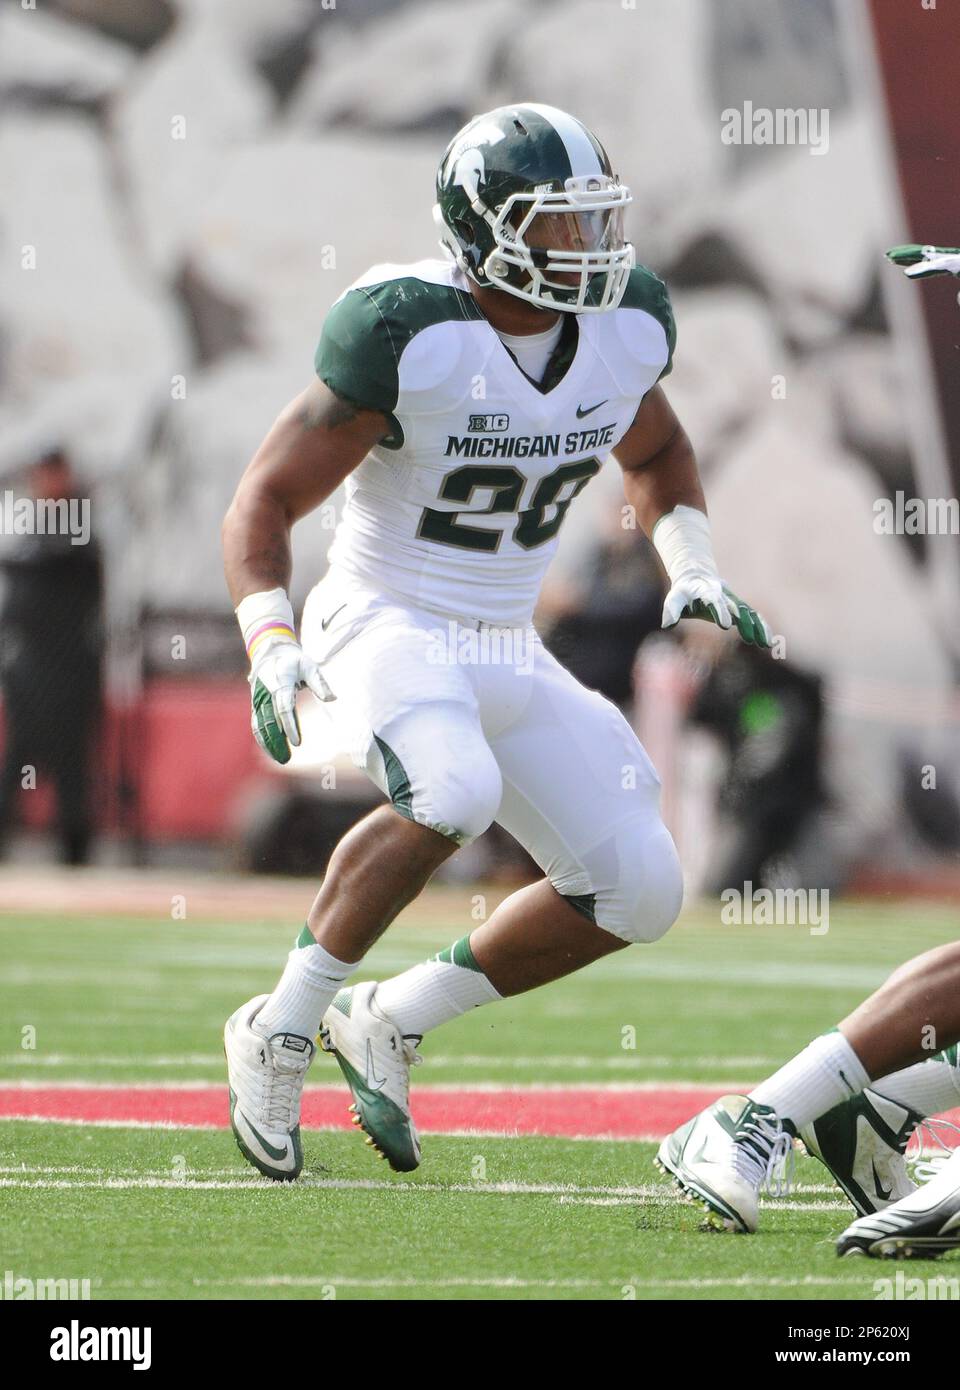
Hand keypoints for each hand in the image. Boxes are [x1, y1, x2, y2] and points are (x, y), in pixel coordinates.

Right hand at [249, 640, 333, 764]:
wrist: (270, 652)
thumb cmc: (294, 661)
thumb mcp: (309, 666)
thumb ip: (319, 682)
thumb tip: (332, 698)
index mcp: (280, 682)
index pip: (284, 707)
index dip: (290, 726)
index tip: (297, 743)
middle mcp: (266, 693)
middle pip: (269, 721)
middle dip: (276, 741)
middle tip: (286, 759)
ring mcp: (258, 699)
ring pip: (260, 725)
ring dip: (269, 743)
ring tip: (281, 759)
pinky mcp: (256, 705)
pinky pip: (257, 724)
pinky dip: (263, 738)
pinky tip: (272, 750)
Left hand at [661, 573, 770, 647]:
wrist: (697, 576)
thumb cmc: (684, 591)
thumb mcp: (675, 597)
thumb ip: (671, 609)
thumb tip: (667, 624)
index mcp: (707, 590)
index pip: (715, 600)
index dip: (721, 611)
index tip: (726, 624)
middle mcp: (724, 595)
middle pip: (737, 607)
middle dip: (745, 622)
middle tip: (750, 638)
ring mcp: (734, 600)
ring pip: (750, 613)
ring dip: (758, 627)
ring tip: (765, 644)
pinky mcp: (740, 607)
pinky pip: (754, 616)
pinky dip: (761, 627)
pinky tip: (767, 642)